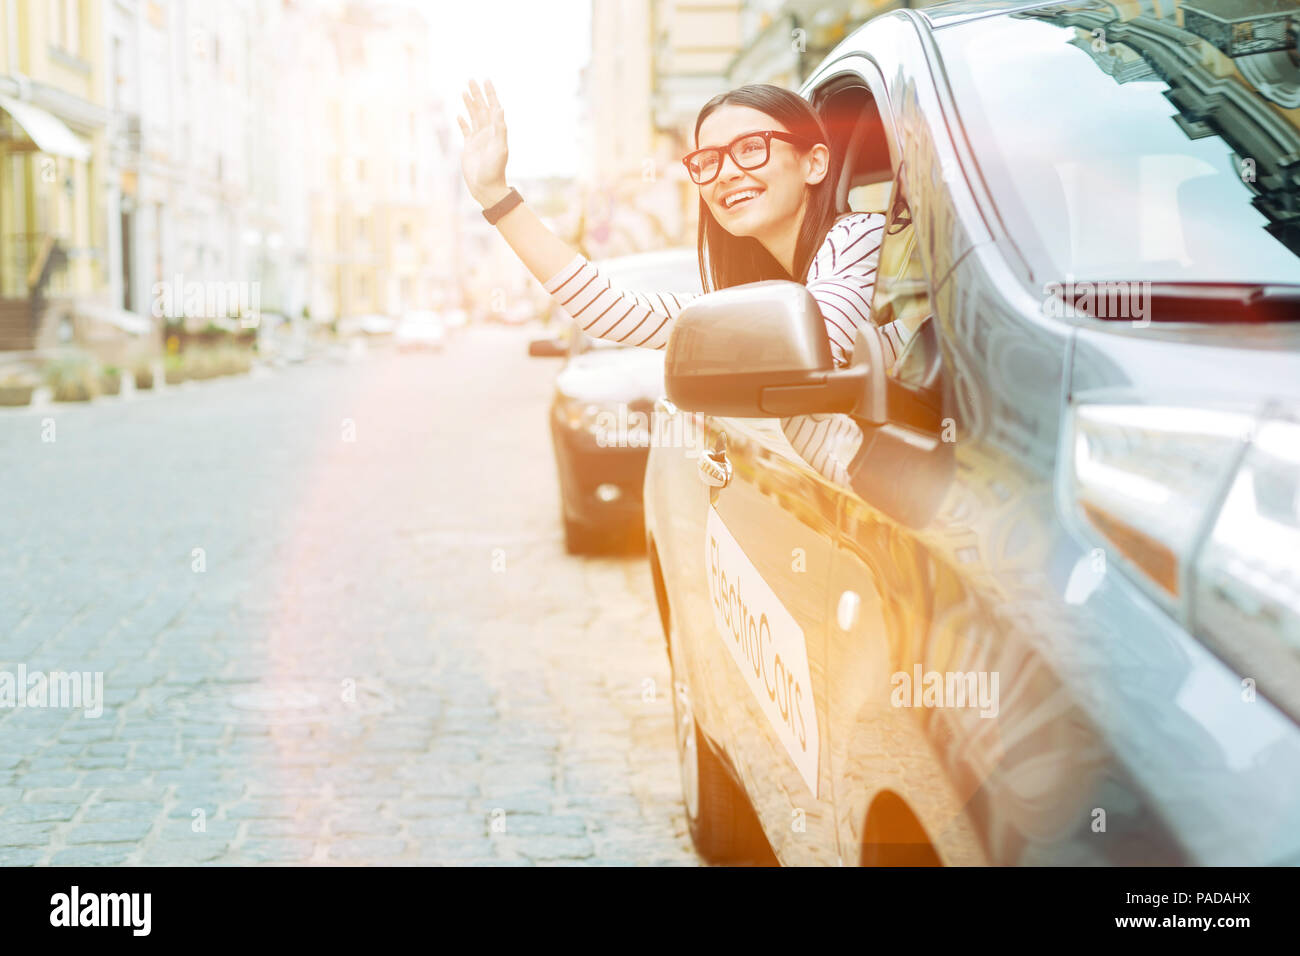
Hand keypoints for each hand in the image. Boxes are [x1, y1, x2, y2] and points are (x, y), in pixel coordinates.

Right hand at [458, 79, 510, 208]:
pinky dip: (463, 122)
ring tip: (465, 91)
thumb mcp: (499, 148)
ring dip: (470, 104)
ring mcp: (479, 139)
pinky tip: (459, 115)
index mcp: (496, 131)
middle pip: (482, 108)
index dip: (490, 94)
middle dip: (477, 94)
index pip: (493, 107)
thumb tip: (500, 108)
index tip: (485, 80)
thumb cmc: (494, 170)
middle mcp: (488, 133)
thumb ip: (500, 129)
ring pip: (474, 116)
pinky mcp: (470, 147)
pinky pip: (466, 130)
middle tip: (471, 79)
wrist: (486, 187)